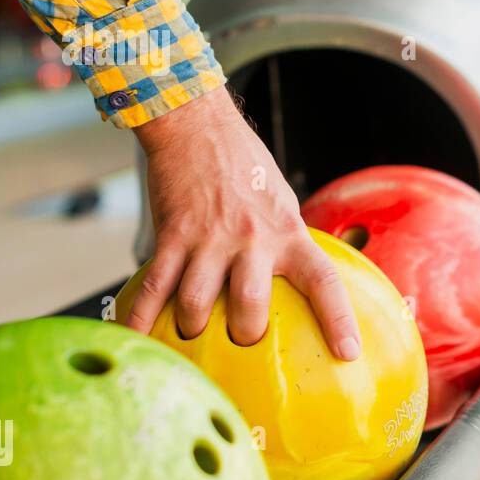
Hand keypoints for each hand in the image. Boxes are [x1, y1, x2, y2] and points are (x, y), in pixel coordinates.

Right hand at [124, 89, 361, 360]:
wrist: (199, 126)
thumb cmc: (245, 167)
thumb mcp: (282, 203)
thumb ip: (287, 242)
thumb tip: (296, 283)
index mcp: (289, 234)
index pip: (323, 281)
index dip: (337, 319)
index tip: (347, 352)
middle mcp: (253, 240)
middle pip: (250, 308)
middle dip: (244, 336)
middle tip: (240, 339)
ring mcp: (210, 239)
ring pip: (197, 305)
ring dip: (191, 328)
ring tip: (191, 331)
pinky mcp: (173, 235)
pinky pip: (154, 287)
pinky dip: (140, 318)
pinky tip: (132, 337)